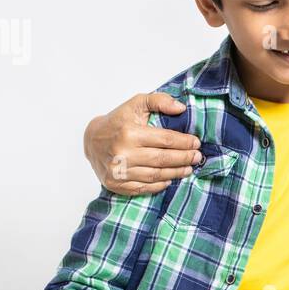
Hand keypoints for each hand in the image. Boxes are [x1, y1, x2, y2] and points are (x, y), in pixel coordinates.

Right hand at [84, 92, 201, 195]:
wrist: (92, 140)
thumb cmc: (117, 121)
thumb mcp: (136, 104)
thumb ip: (158, 101)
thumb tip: (180, 108)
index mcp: (129, 133)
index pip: (165, 140)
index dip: (184, 142)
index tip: (196, 143)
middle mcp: (123, 154)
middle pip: (162, 159)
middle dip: (184, 159)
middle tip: (197, 157)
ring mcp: (118, 172)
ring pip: (155, 176)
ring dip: (175, 173)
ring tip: (188, 169)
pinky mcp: (116, 184)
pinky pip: (143, 188)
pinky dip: (158, 185)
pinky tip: (169, 179)